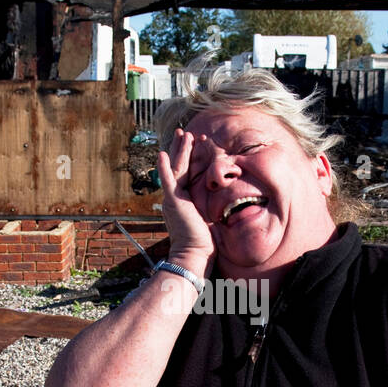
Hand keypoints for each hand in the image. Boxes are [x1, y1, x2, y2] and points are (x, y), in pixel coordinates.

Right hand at [157, 127, 215, 274]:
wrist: (195, 254)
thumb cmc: (204, 242)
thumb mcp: (208, 219)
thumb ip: (211, 207)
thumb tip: (224, 204)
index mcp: (183, 200)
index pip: (187, 174)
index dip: (191, 157)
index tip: (198, 144)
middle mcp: (175, 197)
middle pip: (180, 167)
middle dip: (183, 149)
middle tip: (186, 133)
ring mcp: (173, 198)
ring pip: (176, 168)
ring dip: (179, 150)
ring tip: (183, 134)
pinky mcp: (173, 201)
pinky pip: (167, 180)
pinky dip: (164, 168)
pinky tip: (163, 155)